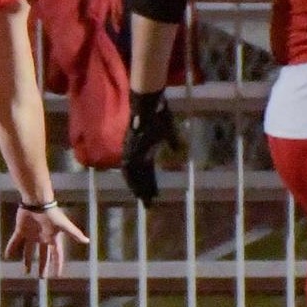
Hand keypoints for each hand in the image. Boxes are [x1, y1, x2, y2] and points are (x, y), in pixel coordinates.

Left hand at [5, 204, 89, 277]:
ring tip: (26, 272)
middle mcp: (42, 238)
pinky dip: (11, 248)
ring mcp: (31, 235)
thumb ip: (74, 233)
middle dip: (43, 266)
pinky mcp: (21, 230)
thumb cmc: (52, 213)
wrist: (37, 201)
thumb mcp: (64, 225)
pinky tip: (7, 256)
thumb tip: (87, 241)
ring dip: (27, 261)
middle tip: (42, 277)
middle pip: (43, 255)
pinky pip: (15, 242)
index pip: (56, 254)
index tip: (57, 275)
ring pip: (29, 251)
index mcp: (52, 238)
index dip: (57, 264)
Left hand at [121, 90, 175, 204]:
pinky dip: (132, 178)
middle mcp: (136, 152)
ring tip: (145, 199)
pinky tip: (136, 187)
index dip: (150, 183)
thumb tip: (178, 149)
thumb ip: (172, 141)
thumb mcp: (169, 130)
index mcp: (145, 149)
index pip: (147, 171)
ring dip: (138, 187)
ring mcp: (132, 149)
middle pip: (139, 176)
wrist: (149, 102)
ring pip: (133, 174)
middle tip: (148, 204)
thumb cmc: (159, 113)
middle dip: (144, 190)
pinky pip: (129, 167)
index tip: (155, 195)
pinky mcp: (130, 146)